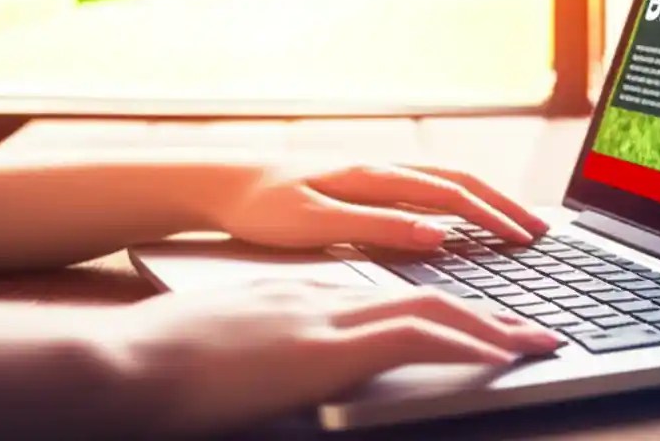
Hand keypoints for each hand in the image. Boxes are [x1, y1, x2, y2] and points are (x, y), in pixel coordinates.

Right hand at [122, 280, 562, 435]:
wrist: (124, 365)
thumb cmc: (162, 363)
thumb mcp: (230, 343)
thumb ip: (273, 342)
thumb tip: (289, 363)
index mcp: (302, 298)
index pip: (390, 297)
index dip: (443, 308)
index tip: (477, 321)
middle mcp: (324, 298)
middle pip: (425, 295)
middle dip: (485, 311)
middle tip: (531, 328)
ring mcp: (325, 320)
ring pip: (432, 310)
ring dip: (492, 326)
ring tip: (535, 342)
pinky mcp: (324, 351)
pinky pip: (415, 339)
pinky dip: (464, 343)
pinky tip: (498, 354)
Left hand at [211, 160, 548, 251]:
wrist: (220, 181)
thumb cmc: (260, 206)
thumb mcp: (317, 224)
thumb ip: (378, 228)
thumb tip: (438, 235)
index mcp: (375, 177)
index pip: (452, 195)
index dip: (494, 217)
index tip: (526, 238)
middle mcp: (382, 168)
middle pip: (460, 181)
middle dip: (504, 205)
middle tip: (541, 231)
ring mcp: (375, 172)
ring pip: (446, 181)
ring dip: (486, 199)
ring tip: (516, 220)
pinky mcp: (364, 182)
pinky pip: (426, 186)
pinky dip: (459, 199)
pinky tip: (464, 215)